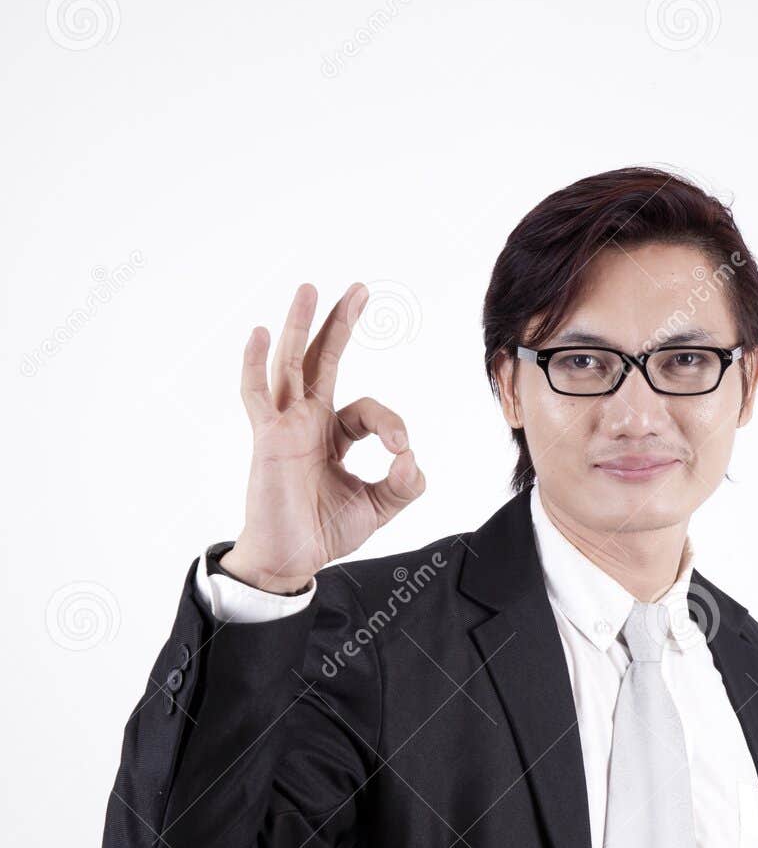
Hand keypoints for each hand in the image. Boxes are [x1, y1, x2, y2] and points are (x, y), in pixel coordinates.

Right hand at [222, 282, 425, 592]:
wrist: (290, 559)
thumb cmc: (323, 531)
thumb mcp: (378, 508)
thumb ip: (403, 485)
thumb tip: (412, 458)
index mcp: (333, 435)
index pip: (368, 411)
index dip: (391, 424)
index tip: (402, 451)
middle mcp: (308, 422)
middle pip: (324, 361)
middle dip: (341, 324)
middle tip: (359, 289)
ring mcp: (284, 426)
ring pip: (292, 365)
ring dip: (301, 325)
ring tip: (310, 288)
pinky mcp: (266, 438)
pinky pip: (257, 394)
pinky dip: (256, 363)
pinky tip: (261, 333)